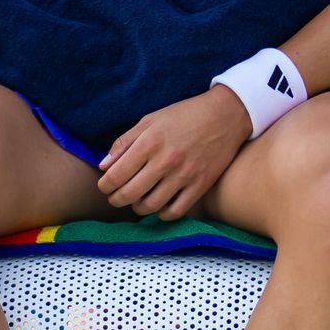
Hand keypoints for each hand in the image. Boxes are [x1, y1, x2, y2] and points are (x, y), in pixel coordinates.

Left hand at [96, 88, 252, 220]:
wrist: (225, 115)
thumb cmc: (184, 115)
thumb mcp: (150, 120)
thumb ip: (125, 142)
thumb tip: (104, 165)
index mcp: (150, 142)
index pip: (116, 175)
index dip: (105, 186)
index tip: (105, 186)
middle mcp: (165, 161)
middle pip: (130, 194)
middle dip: (116, 200)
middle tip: (115, 198)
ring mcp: (184, 175)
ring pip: (151, 206)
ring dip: (138, 208)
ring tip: (136, 201)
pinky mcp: (201, 185)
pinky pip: (176, 211)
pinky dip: (163, 214)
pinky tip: (159, 206)